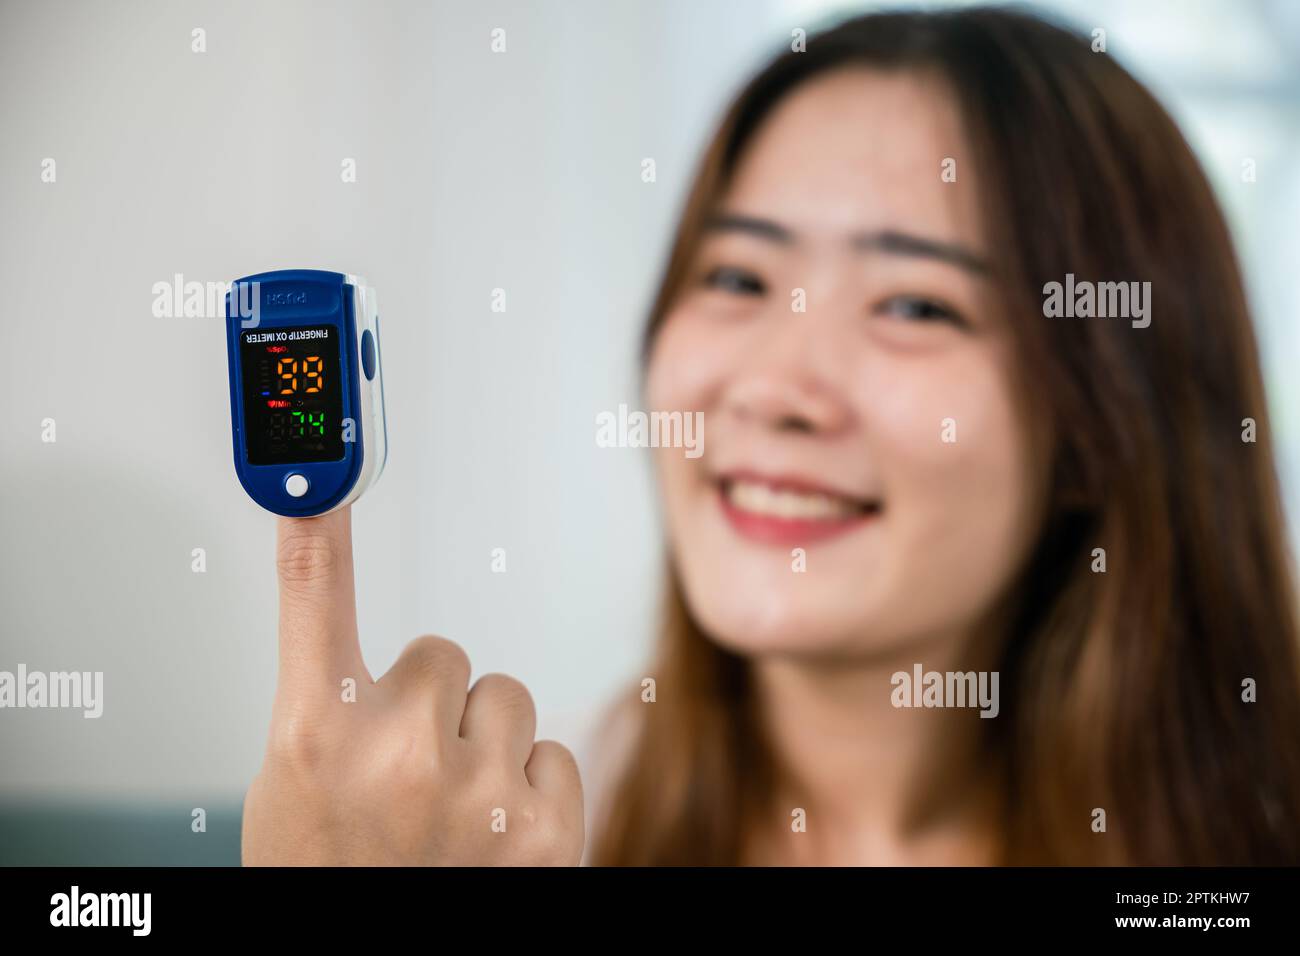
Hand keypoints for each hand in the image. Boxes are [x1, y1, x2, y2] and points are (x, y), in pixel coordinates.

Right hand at [241, 506, 583, 864]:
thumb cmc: (325, 875)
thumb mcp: (289, 780)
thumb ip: (327, 699)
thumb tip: (364, 635)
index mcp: (319, 734)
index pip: (315, 592)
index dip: (318, 520)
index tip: (324, 471)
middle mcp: (401, 755)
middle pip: (443, 654)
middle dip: (430, 702)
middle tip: (403, 773)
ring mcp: (481, 795)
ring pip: (505, 697)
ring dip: (482, 740)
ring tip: (448, 806)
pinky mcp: (544, 831)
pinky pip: (552, 753)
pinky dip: (527, 788)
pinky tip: (490, 832)